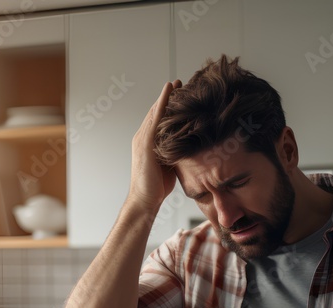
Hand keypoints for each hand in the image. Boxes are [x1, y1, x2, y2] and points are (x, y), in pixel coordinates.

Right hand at [128, 80, 180, 214]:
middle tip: (179, 82)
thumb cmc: (157, 186)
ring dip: (166, 96)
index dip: (168, 106)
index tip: (180, 95)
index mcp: (148, 142)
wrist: (145, 199)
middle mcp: (143, 136)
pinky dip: (162, 103)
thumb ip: (175, 152)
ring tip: (176, 83)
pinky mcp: (145, 141)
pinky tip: (169, 92)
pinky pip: (155, 118)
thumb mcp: (169, 164)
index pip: (159, 120)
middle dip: (168, 97)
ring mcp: (142, 138)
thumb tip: (190, 148)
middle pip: (156, 112)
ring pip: (155, 111)